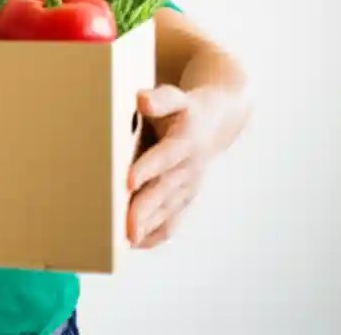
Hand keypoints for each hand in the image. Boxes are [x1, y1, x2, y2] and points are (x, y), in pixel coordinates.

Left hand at [126, 86, 215, 248]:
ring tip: (123, 241)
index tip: (128, 181)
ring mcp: (188, 187)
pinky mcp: (185, 198)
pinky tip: (135, 244)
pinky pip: (172, 221)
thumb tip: (143, 100)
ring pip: (167, 211)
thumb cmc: (185, 109)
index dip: (148, 169)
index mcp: (185, 141)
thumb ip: (161, 100)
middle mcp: (189, 169)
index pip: (165, 157)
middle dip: (143, 210)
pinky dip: (155, 234)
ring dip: (147, 227)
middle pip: (164, 192)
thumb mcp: (176, 98)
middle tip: (124, 228)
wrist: (217, 121)